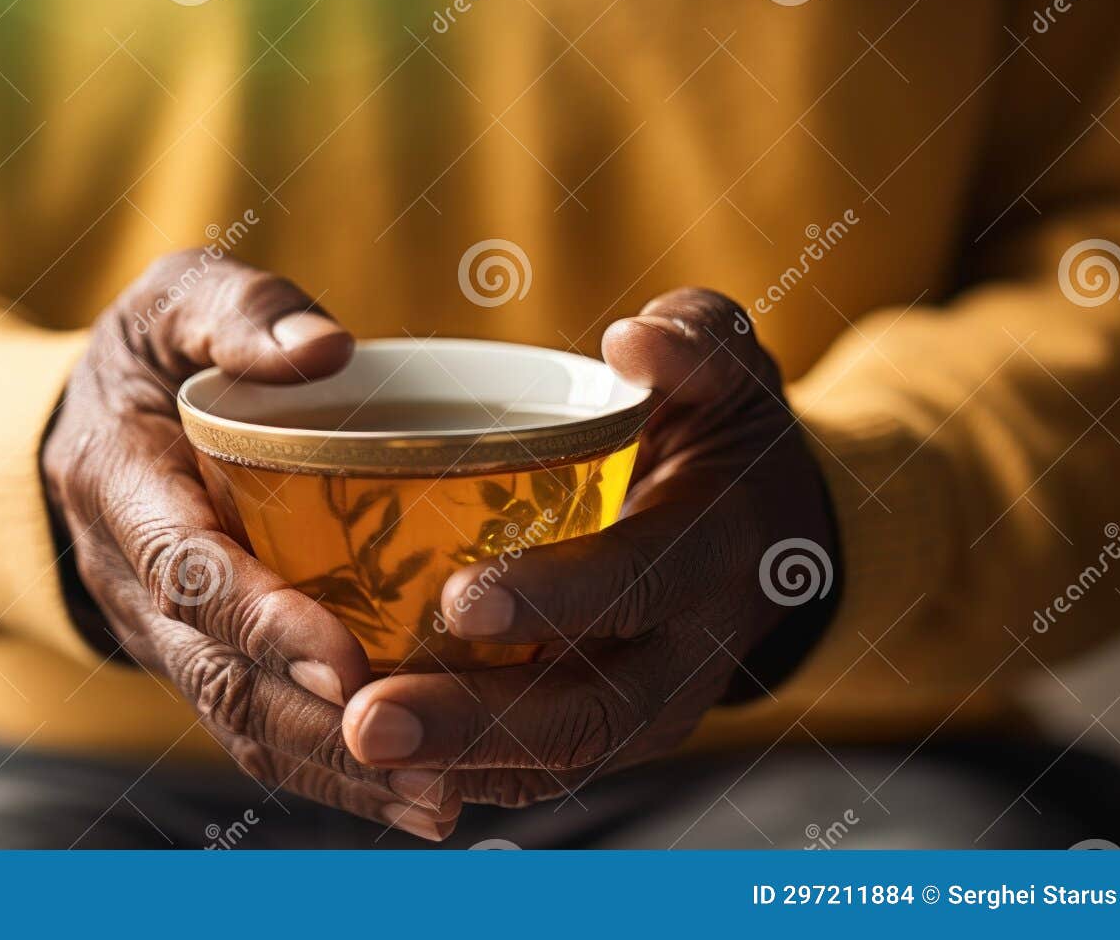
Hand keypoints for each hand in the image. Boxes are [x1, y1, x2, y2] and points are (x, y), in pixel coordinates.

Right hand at [41, 250, 460, 839]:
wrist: (88, 426)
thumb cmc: (152, 355)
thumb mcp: (177, 301)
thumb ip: (242, 314)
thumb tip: (327, 350)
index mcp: (118, 484)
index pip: (184, 569)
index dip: (258, 620)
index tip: (341, 661)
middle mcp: (130, 579)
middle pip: (217, 672)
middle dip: (313, 724)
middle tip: (418, 758)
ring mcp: (162, 634)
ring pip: (238, 721)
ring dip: (333, 770)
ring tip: (436, 802)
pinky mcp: (202, 660)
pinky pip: (256, 729)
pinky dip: (329, 772)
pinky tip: (414, 797)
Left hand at [339, 289, 836, 807]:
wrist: (764, 534)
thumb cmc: (722, 436)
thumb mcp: (727, 372)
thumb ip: (695, 343)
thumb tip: (631, 342)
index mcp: (714, 553)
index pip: (636, 583)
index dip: (555, 597)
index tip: (460, 599)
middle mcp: (686, 653)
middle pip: (587, 710)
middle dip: (476, 724)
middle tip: (371, 722)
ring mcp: (648, 708)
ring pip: (555, 758)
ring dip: (453, 765)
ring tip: (355, 752)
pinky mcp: (606, 732)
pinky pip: (537, 771)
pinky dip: (463, 778)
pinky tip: (379, 771)